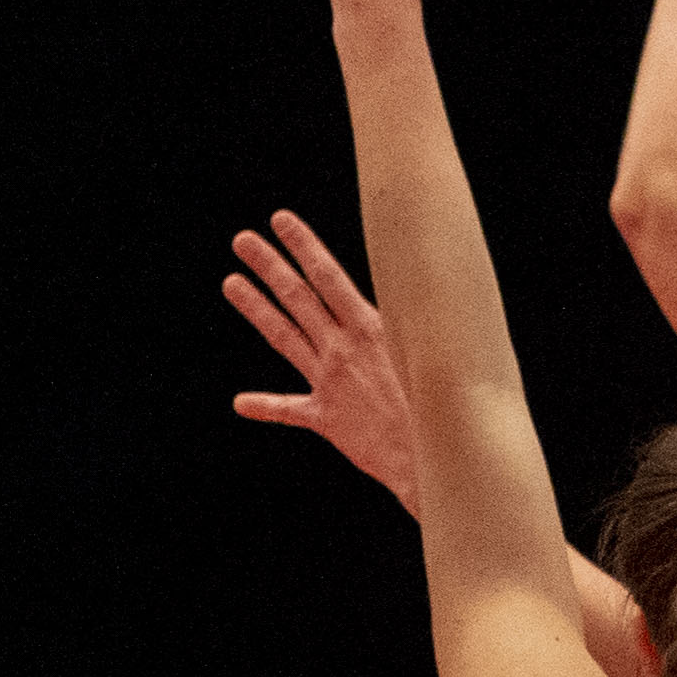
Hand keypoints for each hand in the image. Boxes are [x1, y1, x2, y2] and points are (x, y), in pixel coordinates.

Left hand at [225, 210, 420, 515]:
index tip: (280, 220)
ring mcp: (331, 382)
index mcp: (372, 330)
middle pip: (299, 298)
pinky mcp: (327, 418)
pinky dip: (265, 406)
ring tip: (231, 282)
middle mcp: (344, 349)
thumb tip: (420, 297)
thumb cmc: (445, 406)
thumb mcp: (431, 354)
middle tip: (243, 240)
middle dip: (270, 266)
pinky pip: (290, 410)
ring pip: (284, 336)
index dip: (303, 246)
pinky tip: (242, 402)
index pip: (329, 278)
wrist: (435, 456)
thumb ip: (416, 327)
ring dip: (256, 308)